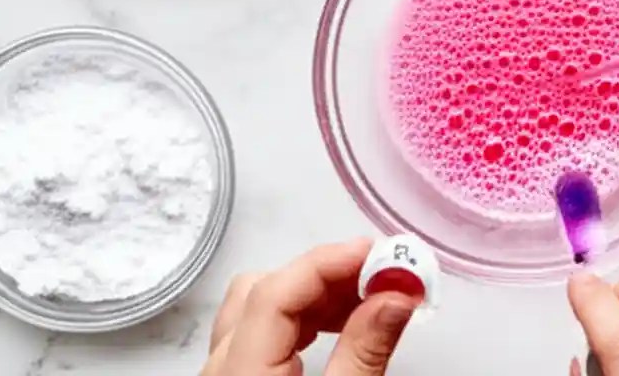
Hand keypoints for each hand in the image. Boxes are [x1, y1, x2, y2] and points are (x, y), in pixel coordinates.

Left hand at [203, 239, 417, 375]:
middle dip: (330, 274)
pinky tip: (345, 323)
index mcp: (241, 372)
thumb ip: (366, 352)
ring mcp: (226, 373)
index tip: (383, 255)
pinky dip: (307, 315)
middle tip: (387, 276)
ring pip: (263, 305)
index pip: (277, 291)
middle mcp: (222, 367)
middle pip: (266, 288)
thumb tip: (396, 295)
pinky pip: (266, 329)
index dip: (332, 262)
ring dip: (320, 293)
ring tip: (374, 299)